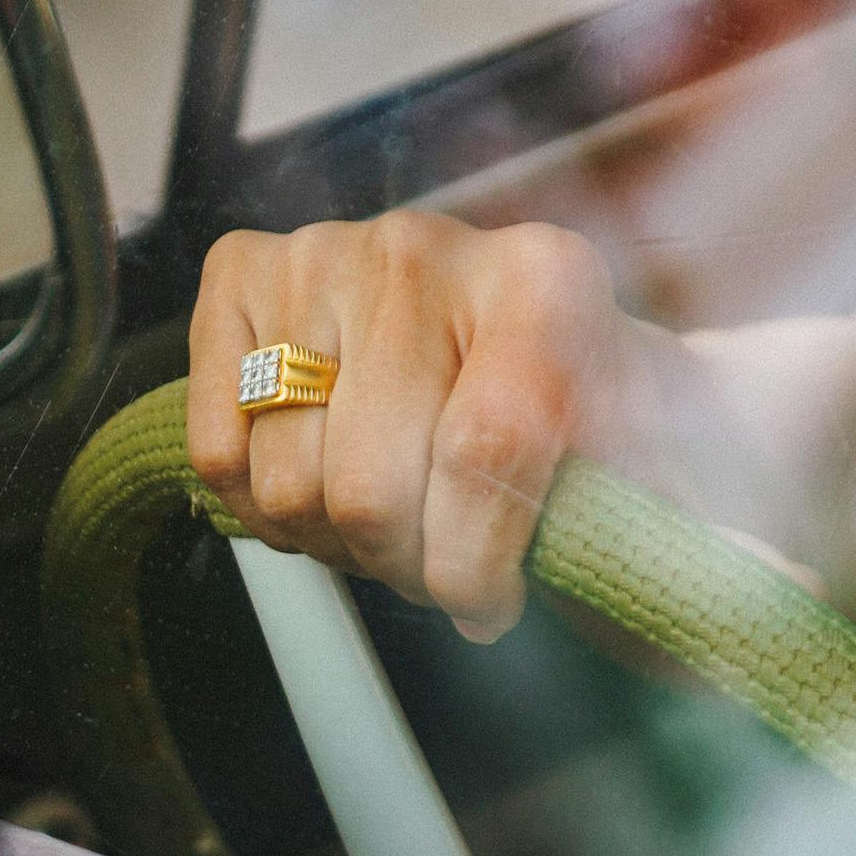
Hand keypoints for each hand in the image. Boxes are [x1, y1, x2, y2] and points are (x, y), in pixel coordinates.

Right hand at [187, 208, 634, 641]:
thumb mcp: (637, 465)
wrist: (519, 338)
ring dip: (333, 542)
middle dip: (400, 565)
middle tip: (435, 564)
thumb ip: (612, 528)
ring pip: (288, 481)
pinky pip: (218, 450)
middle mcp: (423, 249)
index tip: (487, 607)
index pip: (481, 453)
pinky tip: (321, 487)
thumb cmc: (575, 413)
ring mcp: (322, 255)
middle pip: (368, 485)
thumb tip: (496, 605)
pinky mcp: (241, 276)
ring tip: (385, 520)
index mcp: (544, 281)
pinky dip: (262, 507)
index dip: (472, 563)